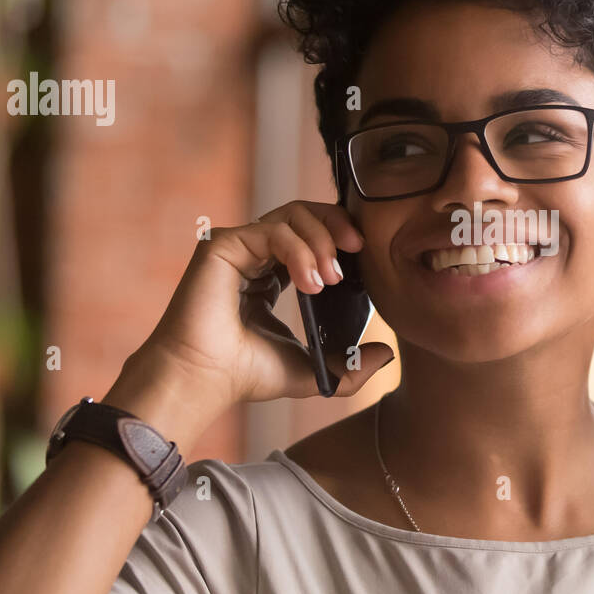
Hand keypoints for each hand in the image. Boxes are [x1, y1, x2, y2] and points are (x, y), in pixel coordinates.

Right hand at [129, 200, 394, 415]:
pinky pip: (273, 230)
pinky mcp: (223, 244)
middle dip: (336, 225)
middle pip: (304, 213)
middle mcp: (253, 255)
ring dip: (320, 241)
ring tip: (329, 278)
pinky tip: (310, 282)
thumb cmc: (248, 376)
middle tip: (357, 250)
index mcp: (271, 274)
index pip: (311, 235)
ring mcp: (237, 246)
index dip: (339, 235)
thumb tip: (387, 354)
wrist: (206, 380)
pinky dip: (299, 250)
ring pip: (291, 215)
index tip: (363, 254)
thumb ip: (352, 366)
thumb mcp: (315, 370)